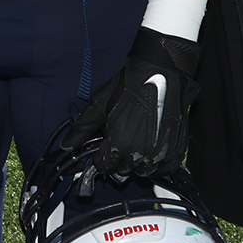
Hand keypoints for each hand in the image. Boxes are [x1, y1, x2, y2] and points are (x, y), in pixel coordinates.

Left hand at [63, 27, 198, 178]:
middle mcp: (140, 154)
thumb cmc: (128, 86)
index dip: (101, 156)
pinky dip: (159, 165)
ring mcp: (160, 153)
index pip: (103, 166)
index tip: (103, 146)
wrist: (161, 71)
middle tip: (121, 140)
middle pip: (123, 169)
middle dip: (118, 158)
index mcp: (118, 144)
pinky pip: (166, 169)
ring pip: (144, 171)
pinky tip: (153, 153)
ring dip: (138, 163)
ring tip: (137, 144)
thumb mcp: (99, 105)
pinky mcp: (177, 149)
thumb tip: (65, 145)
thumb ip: (81, 128)